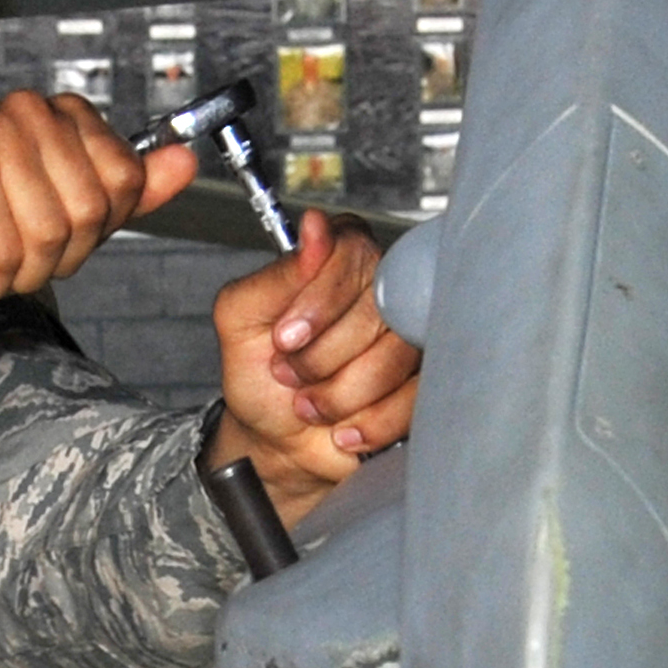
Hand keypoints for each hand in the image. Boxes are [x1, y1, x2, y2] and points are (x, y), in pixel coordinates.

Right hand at [0, 90, 185, 301]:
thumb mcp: (68, 206)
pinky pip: (5, 252)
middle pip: (91, 211)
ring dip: (21, 267)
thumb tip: (186, 160)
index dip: (98, 224)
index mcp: (63, 114)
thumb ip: (128, 186)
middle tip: (18, 244)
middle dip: (59, 251)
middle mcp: (30, 115)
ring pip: (49, 235)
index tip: (60, 224)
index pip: (125, 180)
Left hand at [210, 212, 418, 520]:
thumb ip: (278, 274)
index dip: (320, 303)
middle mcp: (384, 289)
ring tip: (313, 403)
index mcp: (341, 258)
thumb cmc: (260, 374)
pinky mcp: (425, 382)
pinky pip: (414, 399)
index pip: (353, 253)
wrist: (277, 438)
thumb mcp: (242, 317)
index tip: (286, 337)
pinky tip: (345, 426)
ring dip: (340, 395)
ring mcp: (410, 336)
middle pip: (377, 311)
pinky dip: (370, 422)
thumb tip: (316, 228)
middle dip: (322, 358)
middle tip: (292, 373)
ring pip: (397, 357)